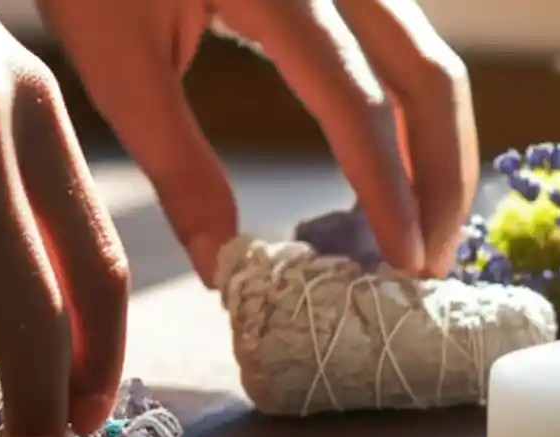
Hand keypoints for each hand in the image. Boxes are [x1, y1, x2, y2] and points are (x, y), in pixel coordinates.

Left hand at [39, 0, 477, 282]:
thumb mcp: (118, 66)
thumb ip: (175, 164)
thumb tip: (219, 266)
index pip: (356, 101)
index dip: (389, 190)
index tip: (402, 267)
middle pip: (425, 75)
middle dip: (441, 180)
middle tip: (429, 270)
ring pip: (426, 58)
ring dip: (437, 150)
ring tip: (423, 234)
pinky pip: (401, 45)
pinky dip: (410, 115)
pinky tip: (397, 171)